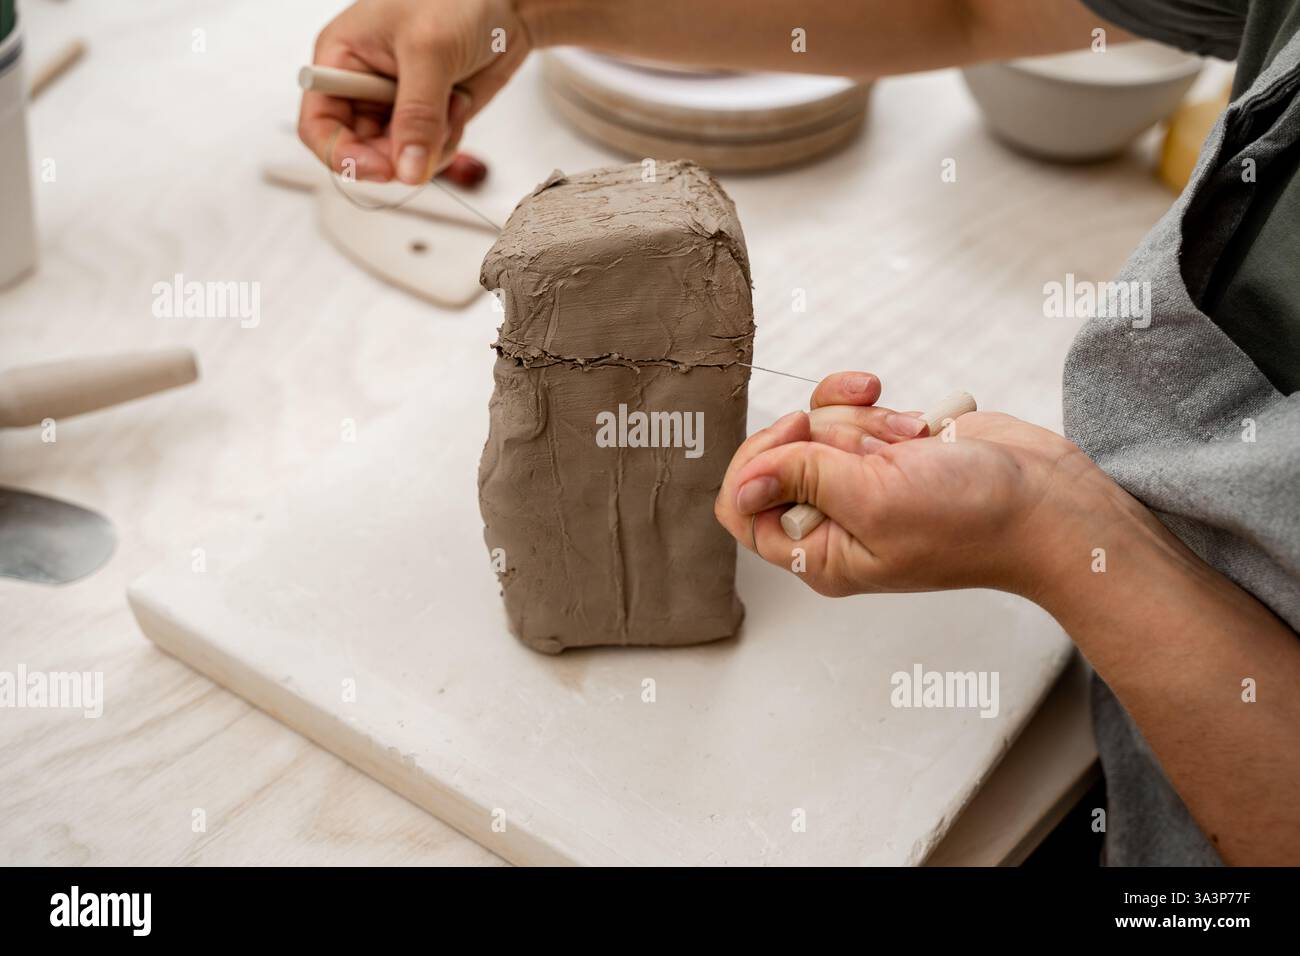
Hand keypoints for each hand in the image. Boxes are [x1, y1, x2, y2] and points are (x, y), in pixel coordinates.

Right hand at [298, 0, 531, 182]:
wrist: (504, 3)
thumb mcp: (429, 50)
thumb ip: (417, 113)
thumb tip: (407, 170)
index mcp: (341, 60)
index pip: (318, 125)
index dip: (343, 155)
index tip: (383, 170)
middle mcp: (362, 88)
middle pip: (360, 152)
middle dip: (397, 155)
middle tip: (429, 143)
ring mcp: (395, 106)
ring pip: (398, 160)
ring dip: (430, 147)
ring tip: (452, 106)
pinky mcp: (427, 119)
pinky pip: (428, 155)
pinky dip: (447, 143)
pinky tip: (459, 107)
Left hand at [714, 372, 1116, 598]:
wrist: (1048, 501)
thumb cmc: (973, 520)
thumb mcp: (874, 500)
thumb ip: (802, 479)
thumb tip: (742, 482)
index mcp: (820, 553)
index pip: (742, 507)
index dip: (757, 463)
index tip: (796, 437)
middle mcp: (834, 520)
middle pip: (782, 455)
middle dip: (828, 435)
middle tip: (872, 449)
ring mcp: (861, 483)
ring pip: (821, 425)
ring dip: (867, 421)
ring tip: (913, 445)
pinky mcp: (888, 451)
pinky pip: (854, 412)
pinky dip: (885, 412)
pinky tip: (922, 427)